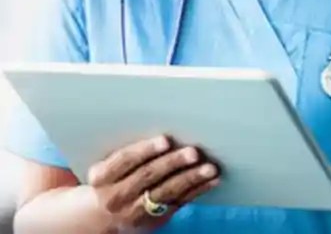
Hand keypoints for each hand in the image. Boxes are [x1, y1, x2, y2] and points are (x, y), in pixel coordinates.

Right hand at [84, 135, 220, 230]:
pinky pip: (178, 202)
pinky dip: (198, 190)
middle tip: (193, 152)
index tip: (165, 140)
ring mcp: (135, 210)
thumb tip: (165, 127)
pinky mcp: (154, 220)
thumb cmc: (112, 181)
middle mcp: (115, 196)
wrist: (103, 218)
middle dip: (172, 162)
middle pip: (146, 176)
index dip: (145, 150)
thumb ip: (128, 152)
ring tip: (210, 168)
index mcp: (101, 177)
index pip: (124, 160)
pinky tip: (212, 180)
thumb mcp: (107, 168)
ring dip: (190, 178)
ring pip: (165, 192)